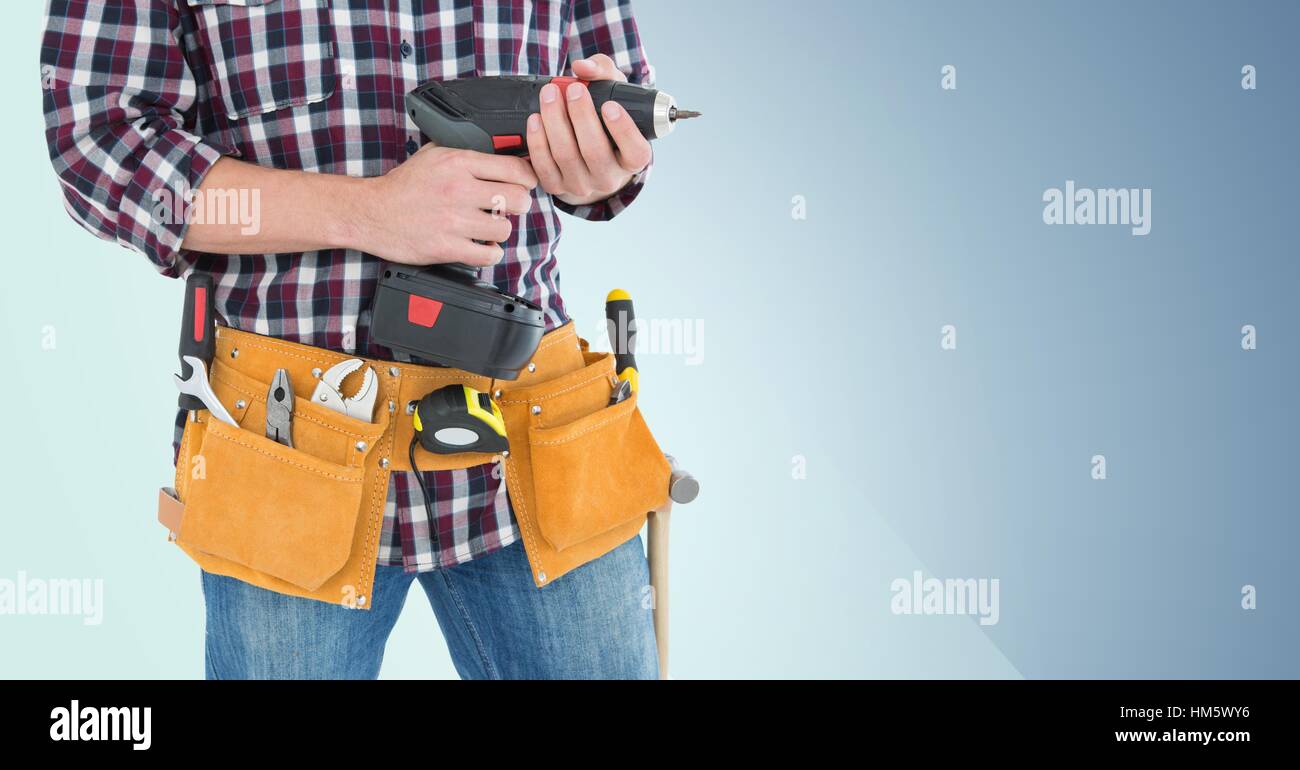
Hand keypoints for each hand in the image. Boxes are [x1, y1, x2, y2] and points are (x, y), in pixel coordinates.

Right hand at [355, 146, 537, 265]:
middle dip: (519, 204)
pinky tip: (481, 245)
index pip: (514, 168)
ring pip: (505, 229)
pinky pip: (489, 255)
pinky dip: (489, 253)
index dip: (527, 178)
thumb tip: (499, 151)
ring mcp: (454, 220)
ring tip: (488, 227)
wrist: (371, 212)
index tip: (526, 184)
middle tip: (509, 207)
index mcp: (458, 163)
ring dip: (500, 230)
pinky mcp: (447, 247)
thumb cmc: (403, 185)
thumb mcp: (433, 154)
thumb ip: (465, 152)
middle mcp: (459, 190)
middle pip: (519, 199)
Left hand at [527, 54, 652, 206]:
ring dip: (555, 122)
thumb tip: (582, 66)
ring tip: (550, 95)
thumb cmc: (604, 120)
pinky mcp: (557, 187)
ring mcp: (583, 185)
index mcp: (632, 159)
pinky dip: (537, 142)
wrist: (585, 154)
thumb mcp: (613, 93)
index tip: (610, 105)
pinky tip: (535, 119)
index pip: (635, 151)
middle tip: (573, 89)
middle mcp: (610, 177)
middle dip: (581, 117)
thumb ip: (603, 73)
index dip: (623, 129)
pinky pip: (544, 167)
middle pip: (595, 151)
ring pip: (566, 156)